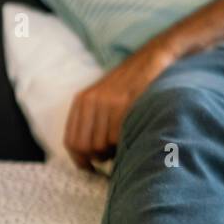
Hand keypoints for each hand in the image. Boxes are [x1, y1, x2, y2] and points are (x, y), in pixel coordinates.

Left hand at [63, 39, 178, 170]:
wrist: (153, 55)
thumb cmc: (130, 82)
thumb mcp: (103, 96)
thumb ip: (92, 118)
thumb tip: (89, 154)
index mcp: (81, 100)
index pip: (71, 142)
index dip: (80, 160)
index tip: (92, 168)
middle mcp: (91, 100)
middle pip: (86, 147)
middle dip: (99, 158)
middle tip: (113, 154)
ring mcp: (109, 100)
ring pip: (102, 144)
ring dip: (114, 151)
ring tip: (124, 143)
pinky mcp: (127, 100)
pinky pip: (118, 134)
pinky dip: (125, 141)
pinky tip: (132, 135)